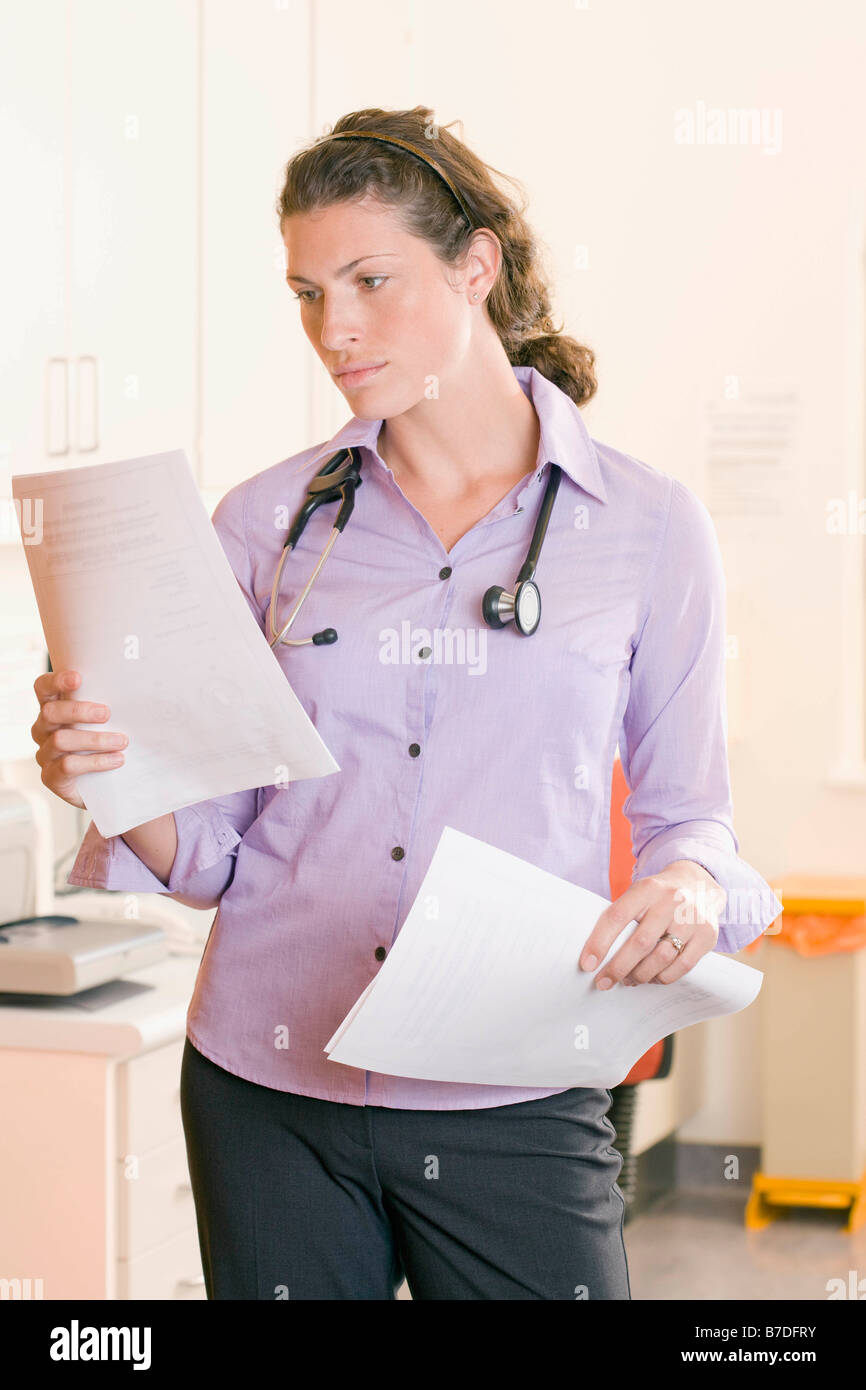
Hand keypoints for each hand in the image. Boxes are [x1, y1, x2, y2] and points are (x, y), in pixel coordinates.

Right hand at [31, 668, 127, 809]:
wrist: (106, 785)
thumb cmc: (106, 744)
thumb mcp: (106, 723)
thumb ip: (107, 706)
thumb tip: (136, 688)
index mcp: (54, 709)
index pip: (43, 688)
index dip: (56, 681)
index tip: (78, 678)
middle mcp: (43, 730)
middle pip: (50, 712)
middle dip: (79, 710)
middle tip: (107, 713)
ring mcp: (45, 754)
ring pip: (60, 740)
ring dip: (95, 739)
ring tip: (122, 741)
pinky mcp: (51, 777)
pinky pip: (68, 766)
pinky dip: (95, 762)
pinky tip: (116, 760)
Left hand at [579, 861, 725, 988]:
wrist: (699, 884)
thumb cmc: (658, 896)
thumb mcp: (639, 893)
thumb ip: (621, 916)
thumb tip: (596, 955)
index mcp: (647, 889)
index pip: (617, 916)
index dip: (599, 943)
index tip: (587, 965)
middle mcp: (671, 901)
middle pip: (640, 943)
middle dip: (618, 968)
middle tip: (603, 982)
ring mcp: (692, 918)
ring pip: (661, 958)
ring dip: (640, 975)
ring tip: (628, 980)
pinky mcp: (708, 935)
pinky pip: (681, 966)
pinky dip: (662, 977)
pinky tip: (652, 978)